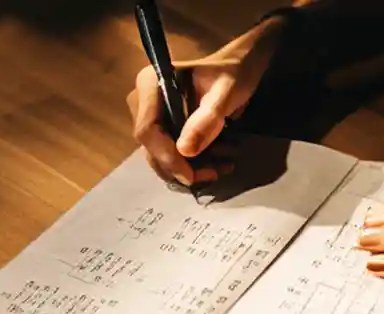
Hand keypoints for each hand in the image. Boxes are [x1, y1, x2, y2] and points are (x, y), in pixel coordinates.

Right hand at [126, 18, 284, 185]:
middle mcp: (143, 100)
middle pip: (151, 146)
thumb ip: (207, 118)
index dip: (166, 157)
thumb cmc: (233, 73)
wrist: (240, 67)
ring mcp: (151, 115)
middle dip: (180, 166)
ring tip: (219, 169)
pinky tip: (215, 165)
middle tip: (212, 174)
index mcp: (150, 84)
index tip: (190, 176)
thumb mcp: (225, 92)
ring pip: (160, 154)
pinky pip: (169, 152)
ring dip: (188, 169)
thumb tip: (185, 150)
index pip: (148, 130)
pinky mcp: (162, 126)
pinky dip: (191, 164)